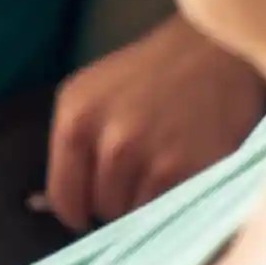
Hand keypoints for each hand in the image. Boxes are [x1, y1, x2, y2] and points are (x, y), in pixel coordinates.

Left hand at [45, 15, 265, 230]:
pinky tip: (186, 172)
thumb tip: (50, 204)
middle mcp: (110, 140)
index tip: (89, 212)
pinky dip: (178, 201)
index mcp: (76, 118)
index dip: (77, 210)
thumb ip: (73, 146)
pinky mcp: (192, 170)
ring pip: (137, 216)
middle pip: (102, 210)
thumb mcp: (91, 94)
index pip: (63, 198)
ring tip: (165, 167)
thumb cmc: (149, 73)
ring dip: (149, 203)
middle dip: (117, 200)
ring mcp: (152, 157)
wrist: (214, 48)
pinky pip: (171, 212)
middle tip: (140, 171)